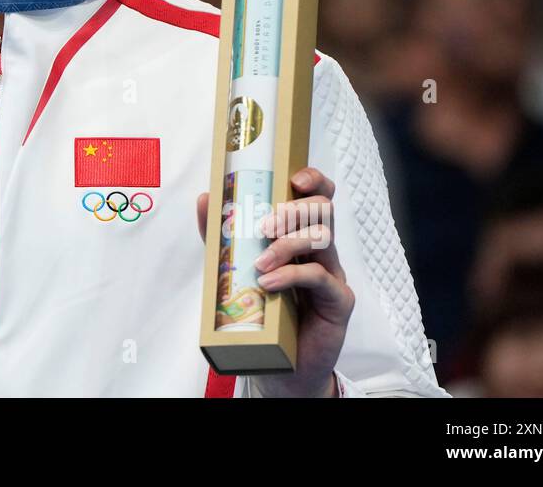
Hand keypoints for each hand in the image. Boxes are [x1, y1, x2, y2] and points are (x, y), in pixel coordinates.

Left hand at [197, 167, 354, 396]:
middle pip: (324, 209)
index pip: (317, 195)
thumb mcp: (236, 267)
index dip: (312, 179)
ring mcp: (333, 273)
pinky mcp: (338, 300)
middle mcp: (321, 250)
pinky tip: (268, 284)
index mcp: (301, 234)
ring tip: (260, 263)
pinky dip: (291, 275)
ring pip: (322, 237)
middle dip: (294, 209)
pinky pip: (320, 276)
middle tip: (265, 225)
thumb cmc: (264, 310)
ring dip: (287, 244)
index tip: (292, 179)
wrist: (282, 362)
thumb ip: (221, 235)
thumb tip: (205, 198)